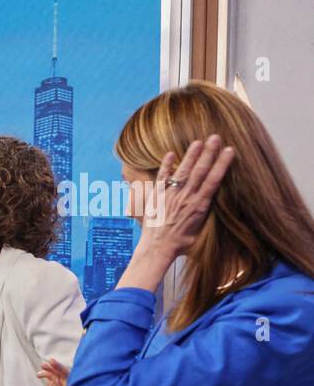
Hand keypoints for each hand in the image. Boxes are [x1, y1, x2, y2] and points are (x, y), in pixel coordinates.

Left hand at [140, 135, 234, 258]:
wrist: (158, 248)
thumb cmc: (182, 243)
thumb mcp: (201, 230)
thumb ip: (208, 214)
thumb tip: (220, 204)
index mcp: (199, 206)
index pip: (213, 180)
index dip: (222, 164)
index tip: (230, 150)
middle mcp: (185, 198)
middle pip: (199, 172)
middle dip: (208, 153)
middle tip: (216, 137)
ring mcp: (170, 196)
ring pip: (182, 172)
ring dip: (190, 156)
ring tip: (198, 141)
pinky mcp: (156, 197)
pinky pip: (161, 178)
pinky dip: (165, 166)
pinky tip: (170, 154)